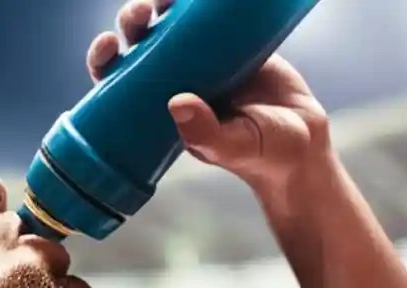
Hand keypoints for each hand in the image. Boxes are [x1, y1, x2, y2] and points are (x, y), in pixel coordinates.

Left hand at [88, 0, 333, 189]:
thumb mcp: (232, 147)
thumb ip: (205, 133)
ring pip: (170, 22)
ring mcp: (201, 57)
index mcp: (158, 107)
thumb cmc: (259, 154)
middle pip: (140, 42)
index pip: (118, 79)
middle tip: (140, 11)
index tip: (108, 45)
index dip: (104, 59)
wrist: (302, 141)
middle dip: (131, 21)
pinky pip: (212, 13)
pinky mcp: (231, 41)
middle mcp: (174, 78)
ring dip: (161, 2)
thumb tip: (177, 103)